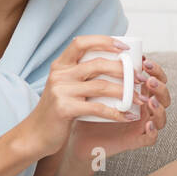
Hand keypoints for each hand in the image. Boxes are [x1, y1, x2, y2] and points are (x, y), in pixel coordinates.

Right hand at [24, 35, 137, 158]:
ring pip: (101, 86)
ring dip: (125, 93)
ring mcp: (60, 91)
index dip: (104, 41)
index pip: (82, 43)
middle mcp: (59, 74)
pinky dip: (116, 112)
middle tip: (140, 78)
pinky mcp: (64, 109)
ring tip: (140, 99)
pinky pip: (98, 108)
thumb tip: (117, 62)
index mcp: (60, 65)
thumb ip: (82, 73)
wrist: (35, 134)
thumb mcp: (65, 85)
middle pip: (98, 64)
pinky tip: (128, 116)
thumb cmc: (59, 109)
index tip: (124, 47)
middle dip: (124, 70)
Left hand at [68, 54, 170, 161]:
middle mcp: (145, 107)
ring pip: (162, 116)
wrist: (76, 137)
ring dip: (159, 107)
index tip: (144, 61)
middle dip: (160, 86)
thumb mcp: (93, 87)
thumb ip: (100, 70)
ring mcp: (143, 124)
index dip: (155, 69)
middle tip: (147, 80)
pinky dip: (153, 131)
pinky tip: (147, 124)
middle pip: (164, 95)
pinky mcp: (137, 140)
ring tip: (149, 101)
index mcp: (139, 92)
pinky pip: (152, 138)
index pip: (155, 77)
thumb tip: (100, 44)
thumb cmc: (87, 110)